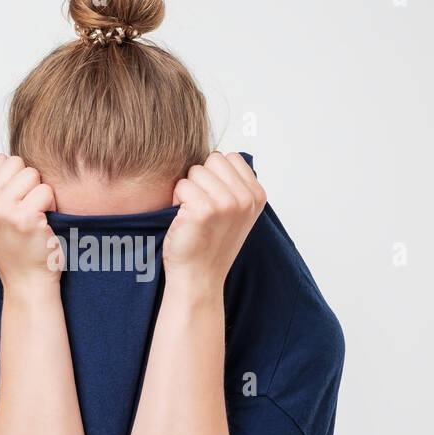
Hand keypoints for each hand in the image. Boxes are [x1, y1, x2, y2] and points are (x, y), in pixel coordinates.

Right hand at [0, 154, 61, 292]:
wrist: (25, 282)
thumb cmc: (14, 247)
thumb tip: (6, 158)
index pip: (0, 159)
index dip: (15, 177)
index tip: (14, 201)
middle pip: (17, 163)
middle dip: (28, 182)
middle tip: (27, 208)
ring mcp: (0, 210)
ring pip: (32, 174)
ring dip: (40, 193)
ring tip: (35, 216)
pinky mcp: (23, 218)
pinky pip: (46, 191)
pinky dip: (51, 205)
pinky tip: (43, 224)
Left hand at [162, 152, 265, 291]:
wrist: (199, 278)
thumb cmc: (210, 244)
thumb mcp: (236, 212)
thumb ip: (234, 184)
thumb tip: (218, 156)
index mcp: (257, 195)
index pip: (230, 158)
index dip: (215, 175)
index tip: (215, 201)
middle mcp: (246, 198)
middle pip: (213, 159)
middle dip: (201, 179)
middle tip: (201, 208)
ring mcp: (227, 203)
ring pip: (195, 171)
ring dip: (188, 190)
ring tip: (193, 215)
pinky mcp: (204, 209)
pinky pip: (182, 185)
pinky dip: (177, 201)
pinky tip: (184, 220)